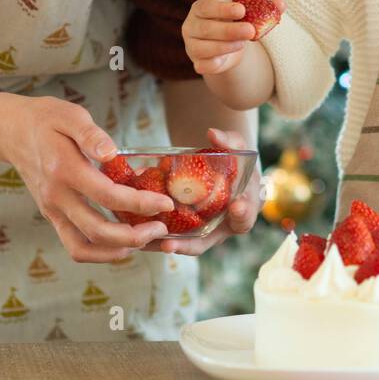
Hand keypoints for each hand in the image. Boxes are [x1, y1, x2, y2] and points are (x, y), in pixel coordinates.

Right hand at [0, 94, 175, 262]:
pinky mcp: (52, 216)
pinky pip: (74, 245)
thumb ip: (91, 135)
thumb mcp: (71, 115)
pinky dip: (99, 252)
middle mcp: (57, 196)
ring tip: (146, 240)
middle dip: (135, 236)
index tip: (166, 204)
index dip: (140, 204)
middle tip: (162, 227)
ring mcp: (52, 210)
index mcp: (65, 169)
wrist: (13, 131)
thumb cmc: (47, 119)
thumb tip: (112, 153)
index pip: (107, 196)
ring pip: (83, 247)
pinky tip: (122, 243)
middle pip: (98, 230)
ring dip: (117, 251)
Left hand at [142, 127, 261, 256]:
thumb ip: (229, 142)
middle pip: (206, 242)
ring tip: (144, 244)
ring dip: (163, 246)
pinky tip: (135, 232)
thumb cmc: (234, 164)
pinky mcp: (185, 230)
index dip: (242, 213)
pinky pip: (169, 236)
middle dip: (187, 245)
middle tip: (170, 245)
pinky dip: (154, 237)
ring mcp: (202, 231)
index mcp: (242, 209)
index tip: (236, 207)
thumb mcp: (237, 150)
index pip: (244, 217)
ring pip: (183, 244)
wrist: (223, 173)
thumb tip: (213, 133)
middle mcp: (221, 227)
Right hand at [182, 0, 256, 76]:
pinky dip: (215, 63)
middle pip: (206, 28)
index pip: (207, 6)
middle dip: (229, 30)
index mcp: (200, 8)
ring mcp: (191, 46)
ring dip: (225, 46)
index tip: (242, 11)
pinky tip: (226, 59)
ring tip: (243, 43)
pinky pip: (203, 66)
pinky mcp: (197, 63)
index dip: (223, 9)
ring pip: (203, 48)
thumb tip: (281, 4)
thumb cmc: (235, 22)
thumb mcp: (247, 13)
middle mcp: (191, 26)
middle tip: (250, 30)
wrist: (227, 45)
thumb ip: (263, 8)